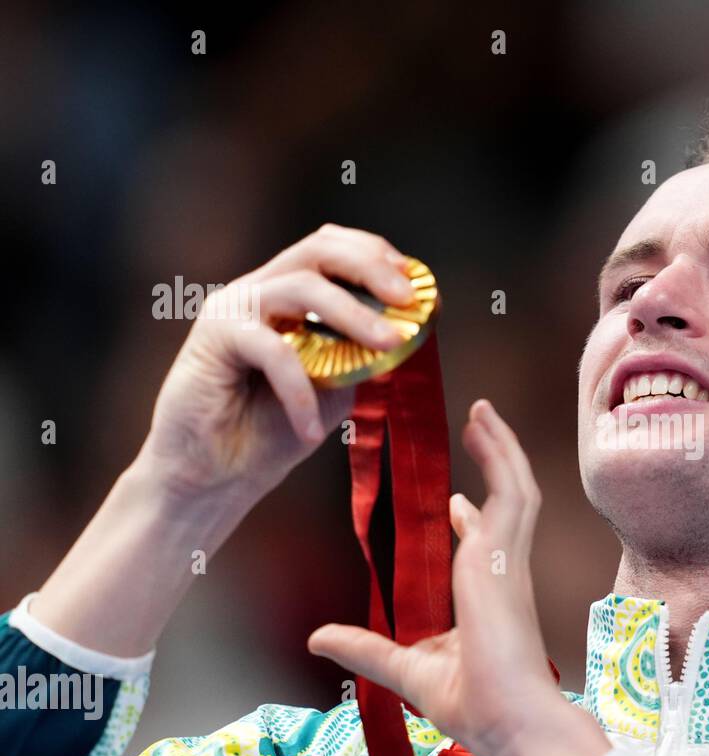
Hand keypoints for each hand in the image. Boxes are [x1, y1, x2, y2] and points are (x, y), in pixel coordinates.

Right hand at [137, 223, 414, 503]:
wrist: (214, 476)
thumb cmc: (273, 431)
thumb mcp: (335, 384)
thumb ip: (362, 351)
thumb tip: (410, 327)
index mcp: (288, 293)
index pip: (333, 249)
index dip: (378, 258)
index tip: (419, 287)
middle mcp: (260, 289)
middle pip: (318, 250)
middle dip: (371, 268)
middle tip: (408, 299)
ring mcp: (234, 307)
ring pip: (302, 288)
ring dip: (354, 316)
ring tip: (390, 346)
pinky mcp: (213, 337)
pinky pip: (274, 351)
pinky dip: (301, 391)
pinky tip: (314, 430)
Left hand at [307, 400, 611, 755]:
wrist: (509, 719)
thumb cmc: (476, 704)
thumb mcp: (406, 669)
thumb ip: (365, 648)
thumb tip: (318, 638)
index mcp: (491, 597)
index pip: (486, 544)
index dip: (474, 519)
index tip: (457, 504)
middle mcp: (506, 571)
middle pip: (511, 501)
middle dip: (497, 461)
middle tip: (479, 427)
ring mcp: (510, 559)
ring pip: (517, 486)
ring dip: (502, 447)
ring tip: (482, 412)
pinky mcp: (506, 552)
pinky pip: (512, 489)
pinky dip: (501, 454)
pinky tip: (483, 426)